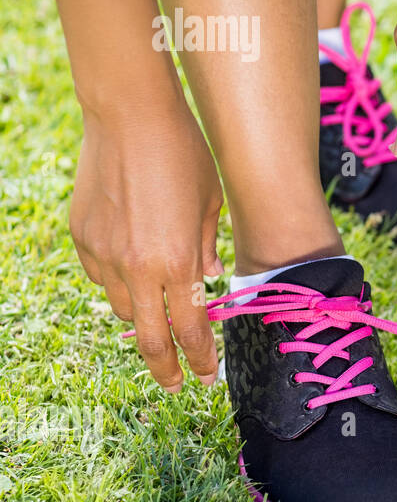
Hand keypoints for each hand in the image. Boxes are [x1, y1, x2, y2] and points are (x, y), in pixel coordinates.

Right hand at [70, 100, 224, 391]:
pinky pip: (99, 276)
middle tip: (175, 383)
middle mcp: (136, 266)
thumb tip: (209, 280)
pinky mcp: (82, 237)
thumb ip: (207, 249)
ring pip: (120, 307)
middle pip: (150, 338)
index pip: (191, 329)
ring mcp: (103, 254)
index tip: (206, 377)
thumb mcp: (210, 204)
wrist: (131, 118)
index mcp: (177, 262)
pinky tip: (132, 270)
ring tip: (158, 316)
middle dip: (165, 368)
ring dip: (141, 317)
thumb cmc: (184, 156)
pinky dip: (117, 283)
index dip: (199, 359)